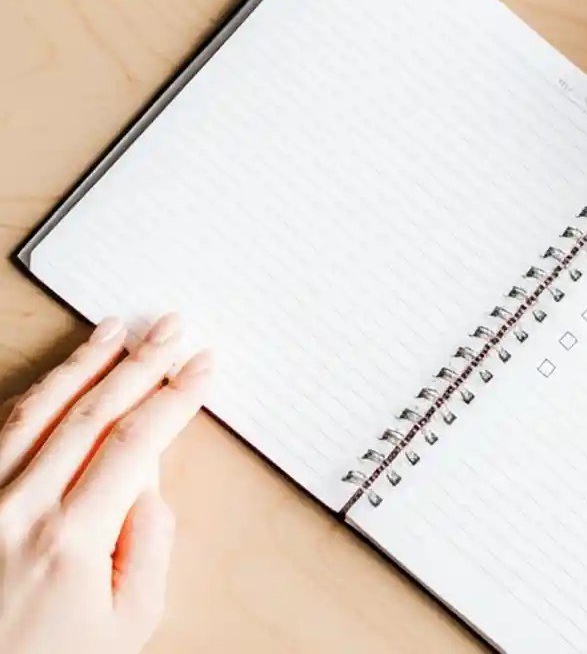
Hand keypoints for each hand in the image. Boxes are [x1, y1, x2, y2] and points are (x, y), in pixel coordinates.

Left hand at [0, 315, 210, 653]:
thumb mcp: (126, 625)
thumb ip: (148, 549)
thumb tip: (150, 486)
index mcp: (70, 540)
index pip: (136, 443)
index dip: (174, 397)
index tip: (202, 366)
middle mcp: (17, 511)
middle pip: (90, 414)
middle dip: (140, 364)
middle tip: (172, 327)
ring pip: (34, 412)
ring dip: (82, 364)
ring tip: (116, 331)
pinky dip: (32, 396)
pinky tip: (59, 376)